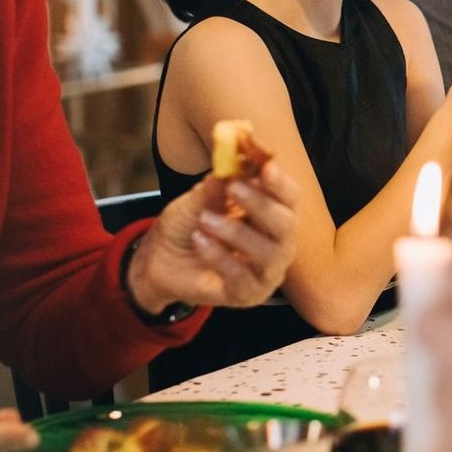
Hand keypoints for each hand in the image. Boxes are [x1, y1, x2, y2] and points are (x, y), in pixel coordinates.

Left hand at [128, 162, 299, 311]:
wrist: (162, 259)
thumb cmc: (190, 224)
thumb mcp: (198, 199)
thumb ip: (216, 185)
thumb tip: (230, 158)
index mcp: (272, 211)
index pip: (289, 196)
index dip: (280, 181)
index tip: (266, 166)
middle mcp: (278, 241)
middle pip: (287, 223)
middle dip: (261, 203)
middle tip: (233, 187)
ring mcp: (267, 270)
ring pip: (271, 253)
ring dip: (237, 232)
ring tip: (204, 219)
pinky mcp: (249, 293)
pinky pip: (244, 278)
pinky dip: (221, 257)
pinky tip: (200, 241)